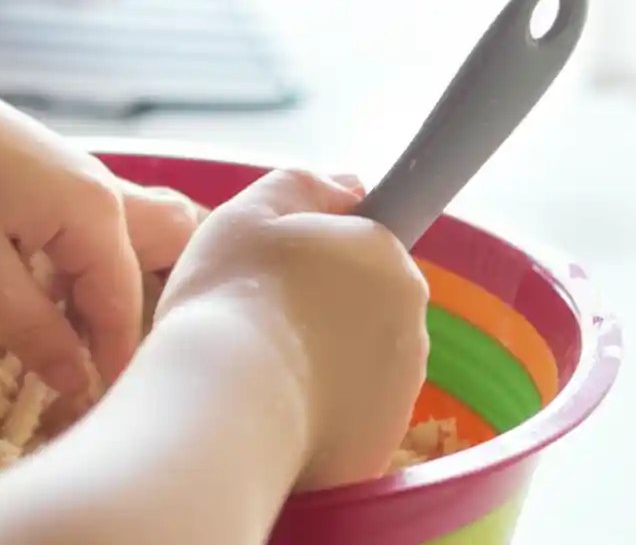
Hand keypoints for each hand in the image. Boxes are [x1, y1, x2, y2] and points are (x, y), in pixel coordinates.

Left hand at [0, 80, 200, 394]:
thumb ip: (36, 331)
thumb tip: (78, 381)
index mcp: (96, 214)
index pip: (124, 305)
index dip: (112, 365)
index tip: (96, 413)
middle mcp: (102, 192)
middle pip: (147, 268)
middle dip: (127, 324)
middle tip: (93, 370)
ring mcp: (77, 177)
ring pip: (113, 252)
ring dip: (95, 300)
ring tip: (60, 342)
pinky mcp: (50, 174)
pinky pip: (83, 233)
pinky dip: (72, 273)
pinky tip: (37, 298)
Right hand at [157, 169, 429, 489]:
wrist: (224, 406)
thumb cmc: (229, 297)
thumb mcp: (249, 214)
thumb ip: (306, 186)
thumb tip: (353, 186)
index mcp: (385, 257)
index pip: (367, 248)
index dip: (320, 261)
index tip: (278, 277)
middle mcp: (411, 323)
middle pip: (365, 310)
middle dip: (323, 315)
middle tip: (257, 324)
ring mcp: (400, 392)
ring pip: (359, 368)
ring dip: (323, 368)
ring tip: (259, 373)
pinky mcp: (379, 449)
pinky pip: (348, 421)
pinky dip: (319, 418)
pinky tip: (271, 413)